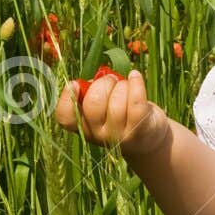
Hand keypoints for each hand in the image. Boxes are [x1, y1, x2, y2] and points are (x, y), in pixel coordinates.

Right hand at [55, 68, 170, 161]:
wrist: (148, 139)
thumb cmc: (121, 114)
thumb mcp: (103, 107)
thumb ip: (93, 95)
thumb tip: (94, 80)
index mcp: (84, 126)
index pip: (66, 119)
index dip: (66, 100)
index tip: (75, 83)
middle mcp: (98, 135)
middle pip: (93, 104)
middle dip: (103, 84)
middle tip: (111, 79)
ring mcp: (118, 136)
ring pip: (116, 102)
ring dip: (122, 85)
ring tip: (126, 85)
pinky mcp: (139, 131)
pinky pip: (136, 103)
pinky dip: (136, 84)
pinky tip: (135, 75)